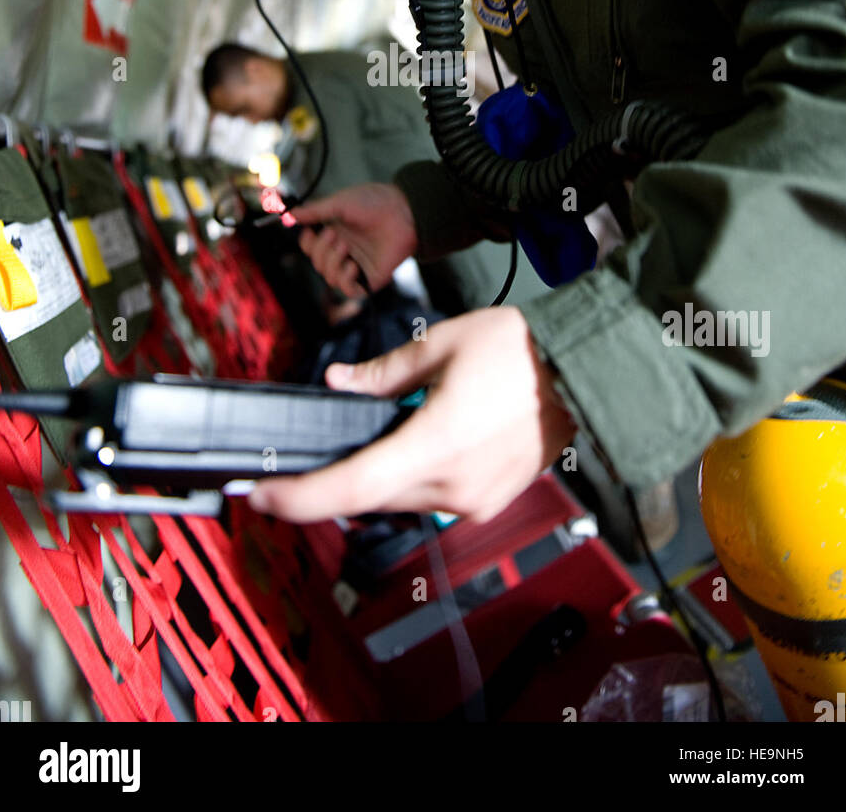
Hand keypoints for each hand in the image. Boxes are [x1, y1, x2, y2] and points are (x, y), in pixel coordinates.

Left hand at [248, 307, 576, 525]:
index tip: (264, 497)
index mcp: (436, 443)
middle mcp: (454, 483)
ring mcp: (475, 497)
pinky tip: (426, 437)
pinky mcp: (489, 499)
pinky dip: (416, 473)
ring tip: (395, 424)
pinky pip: (434, 496)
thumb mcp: (439, 345)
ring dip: (384, 470)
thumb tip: (340, 383)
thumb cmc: (519, 351)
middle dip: (342, 472)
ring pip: (402, 498)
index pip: (351, 487)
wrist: (581, 370)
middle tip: (324, 444)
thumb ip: (382, 373)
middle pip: (372, 495)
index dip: (299, 498)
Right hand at [293, 182, 418, 296]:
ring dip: (332, 263)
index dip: (307, 243)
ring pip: (330, 278)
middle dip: (321, 251)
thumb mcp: (340, 203)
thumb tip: (290, 215)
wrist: (403, 212)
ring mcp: (357, 265)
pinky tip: (352, 266)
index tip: (310, 232)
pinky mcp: (371, 278)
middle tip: (335, 235)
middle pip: (317, 263)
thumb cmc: (375, 203)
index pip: (311, 248)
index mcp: (335, 234)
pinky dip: (346, 280)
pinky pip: (350, 291)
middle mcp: (345, 251)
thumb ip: (315, 212)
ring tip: (345, 247)